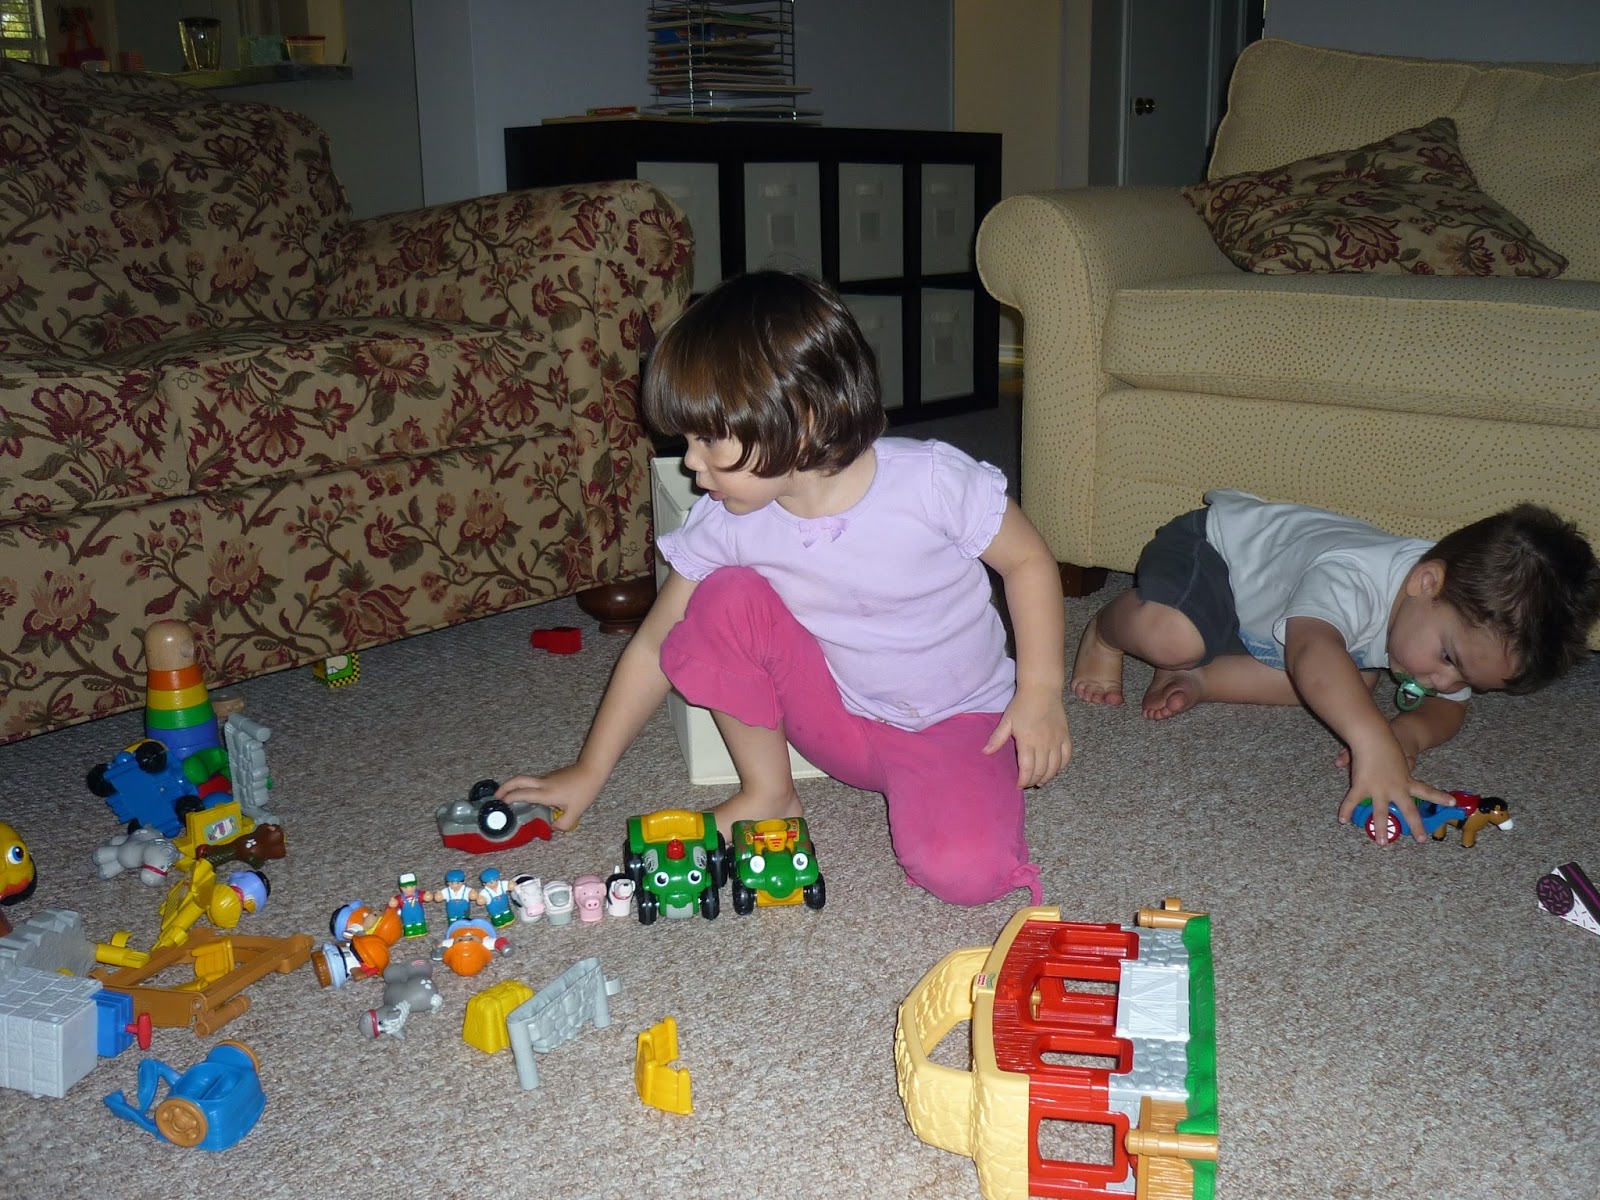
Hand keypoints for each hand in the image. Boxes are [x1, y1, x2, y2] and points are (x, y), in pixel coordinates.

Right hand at [496, 763, 604, 832]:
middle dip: (504, 787)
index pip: (521, 794)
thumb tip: (552, 828)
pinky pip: (532, 782)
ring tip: (507, 798)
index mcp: (546, 793)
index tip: (500, 805)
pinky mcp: (549, 777)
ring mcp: (545, 779)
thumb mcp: (576, 812)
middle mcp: (542, 784)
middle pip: (517, 780)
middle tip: (495, 797)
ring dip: (512, 786)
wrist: (592, 770)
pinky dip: (523, 787)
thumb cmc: (585, 789)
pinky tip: (526, 797)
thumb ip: (563, 824)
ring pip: (524, 780)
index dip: (509, 799)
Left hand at [984, 683, 1072, 788]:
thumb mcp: (1007, 721)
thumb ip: (997, 738)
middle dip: (1033, 781)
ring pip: (1055, 767)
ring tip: (1041, 781)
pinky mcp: (1065, 736)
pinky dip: (1062, 766)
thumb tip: (985, 753)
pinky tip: (1056, 770)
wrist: (1042, 690)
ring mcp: (1056, 741)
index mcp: (1028, 741)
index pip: (1027, 769)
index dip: (1023, 780)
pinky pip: (1067, 756)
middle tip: (1027, 783)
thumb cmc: (1022, 705)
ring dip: (1048, 777)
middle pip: (1041, 771)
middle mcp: (1044, 744)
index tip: (1018, 785)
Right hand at [1335, 737, 1455, 844]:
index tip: (1452, 802)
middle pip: (1408, 810)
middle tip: (1421, 839)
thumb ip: (1397, 761)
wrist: (1374, 737)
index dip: (1439, 797)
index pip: (1426, 791)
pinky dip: (1346, 810)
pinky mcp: (1362, 786)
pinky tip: (1342, 821)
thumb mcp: (1397, 753)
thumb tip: (1400, 765)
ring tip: (1382, 843)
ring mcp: (1379, 789)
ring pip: (1381, 813)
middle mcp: (1396, 788)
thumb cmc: (1386, 740)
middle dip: (1415, 826)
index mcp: (1406, 780)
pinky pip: (1352, 801)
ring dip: (1381, 828)